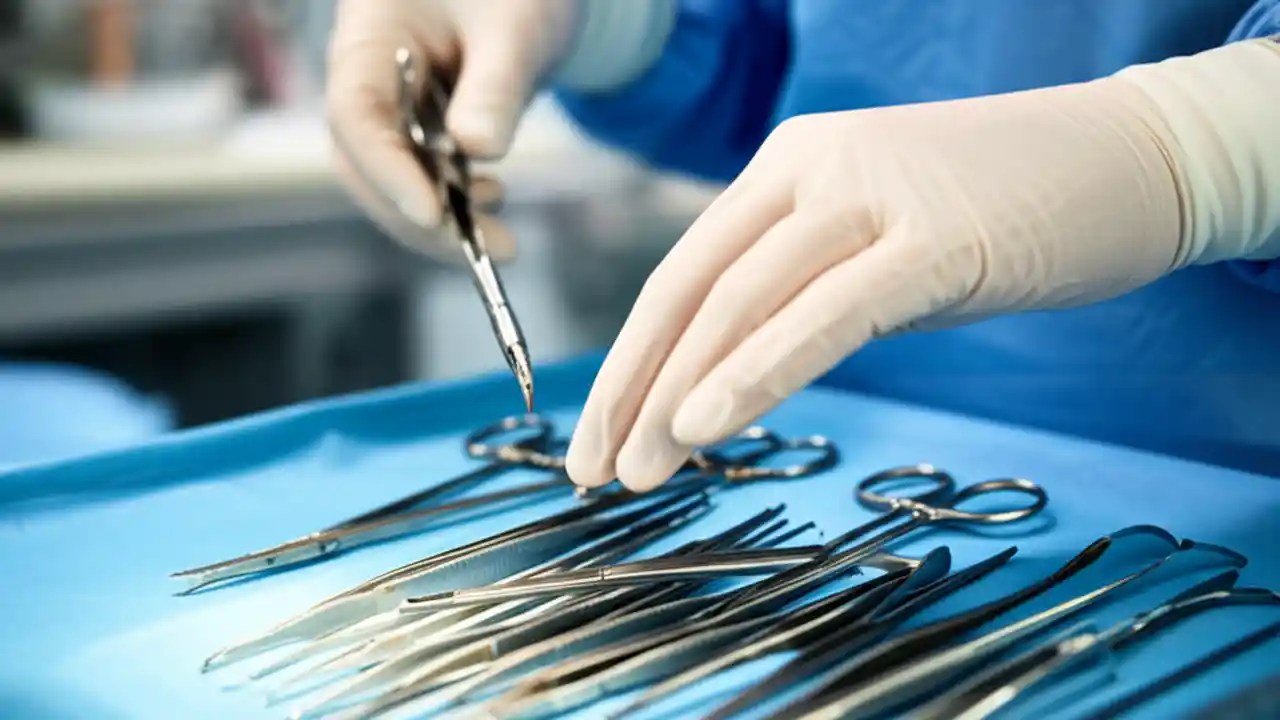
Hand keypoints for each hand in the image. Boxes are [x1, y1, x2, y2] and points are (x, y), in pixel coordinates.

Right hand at [326, 0, 577, 261]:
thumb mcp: (515, 26)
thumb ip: (495, 84)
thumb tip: (479, 148)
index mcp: (368, 37)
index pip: (355, 115)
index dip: (387, 170)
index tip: (432, 214)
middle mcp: (368, 79)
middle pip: (367, 162)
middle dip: (419, 216)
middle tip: (484, 249)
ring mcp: (393, 107)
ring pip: (395, 178)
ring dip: (442, 220)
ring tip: (501, 238)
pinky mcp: (422, 129)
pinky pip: (424, 175)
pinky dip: (455, 201)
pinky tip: (494, 200)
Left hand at [566, 76, 1189, 490]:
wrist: (1134, 157)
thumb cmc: (1003, 210)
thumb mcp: (878, 244)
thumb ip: (809, 292)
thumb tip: (739, 372)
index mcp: (789, 166)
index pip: (683, 273)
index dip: (633, 358)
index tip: (601, 431)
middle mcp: (813, 167)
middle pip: (690, 289)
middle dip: (632, 386)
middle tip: (594, 467)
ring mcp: (873, 195)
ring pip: (742, 301)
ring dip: (677, 395)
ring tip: (638, 470)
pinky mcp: (936, 238)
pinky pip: (825, 314)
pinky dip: (758, 372)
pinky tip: (707, 426)